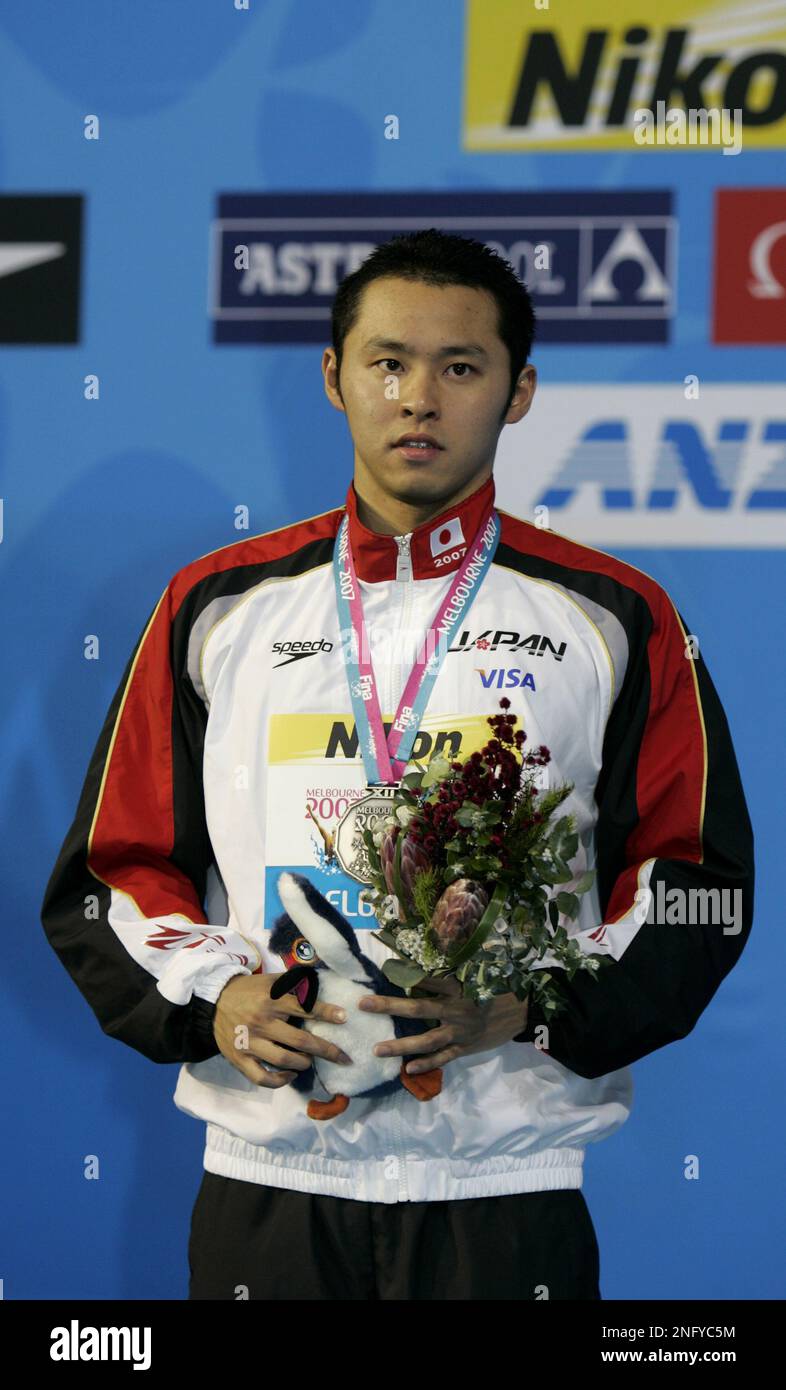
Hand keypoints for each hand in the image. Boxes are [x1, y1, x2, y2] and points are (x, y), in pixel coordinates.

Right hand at [213, 973, 351, 1087]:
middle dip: (325, 1049)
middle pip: (299, 1040)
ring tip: (310, 1060)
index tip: (344, 1018)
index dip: (326, 1013)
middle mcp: (262, 1022)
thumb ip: (295, 983)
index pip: (304, 1007)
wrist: (214, 1001)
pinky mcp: (239, 1059)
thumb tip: (323, 984)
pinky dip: (280, 1081)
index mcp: (271, 1000)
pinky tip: (291, 1075)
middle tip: (343, 1057)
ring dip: (303, 1063)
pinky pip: (262, 1077)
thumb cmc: (250, 991)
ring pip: (283, 1060)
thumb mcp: (271, 980)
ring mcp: (250, 1043)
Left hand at [357, 977, 528, 1075]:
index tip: (379, 972)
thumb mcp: (469, 979)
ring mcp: (460, 1032)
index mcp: (456, 988)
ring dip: (401, 1046)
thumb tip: (412, 972)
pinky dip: (426, 1064)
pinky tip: (408, 1069)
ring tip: (377, 1049)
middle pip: (418, 1009)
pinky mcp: (465, 1048)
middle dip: (390, 1007)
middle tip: (364, 1004)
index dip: (402, 977)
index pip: (425, 981)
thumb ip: (443, 978)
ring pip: (427, 1040)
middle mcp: (455, 1009)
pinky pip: (443, 1058)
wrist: (518, 1012)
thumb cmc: (490, 991)